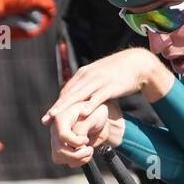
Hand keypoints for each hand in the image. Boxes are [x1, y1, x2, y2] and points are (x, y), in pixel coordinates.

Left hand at [42, 49, 167, 156]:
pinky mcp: (111, 86)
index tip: (48, 116)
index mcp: (84, 74)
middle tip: (45, 120)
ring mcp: (99, 81)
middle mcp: (88, 76)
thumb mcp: (100, 76)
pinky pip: (98, 97)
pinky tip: (82, 113)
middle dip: (56, 108)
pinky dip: (90, 105)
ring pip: (79, 96)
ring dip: (66, 107)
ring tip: (56, 117)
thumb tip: (81, 97)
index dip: (57, 104)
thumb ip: (89, 85)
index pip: (67, 91)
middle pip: (69, 94)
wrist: (137, 63)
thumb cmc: (119, 72)